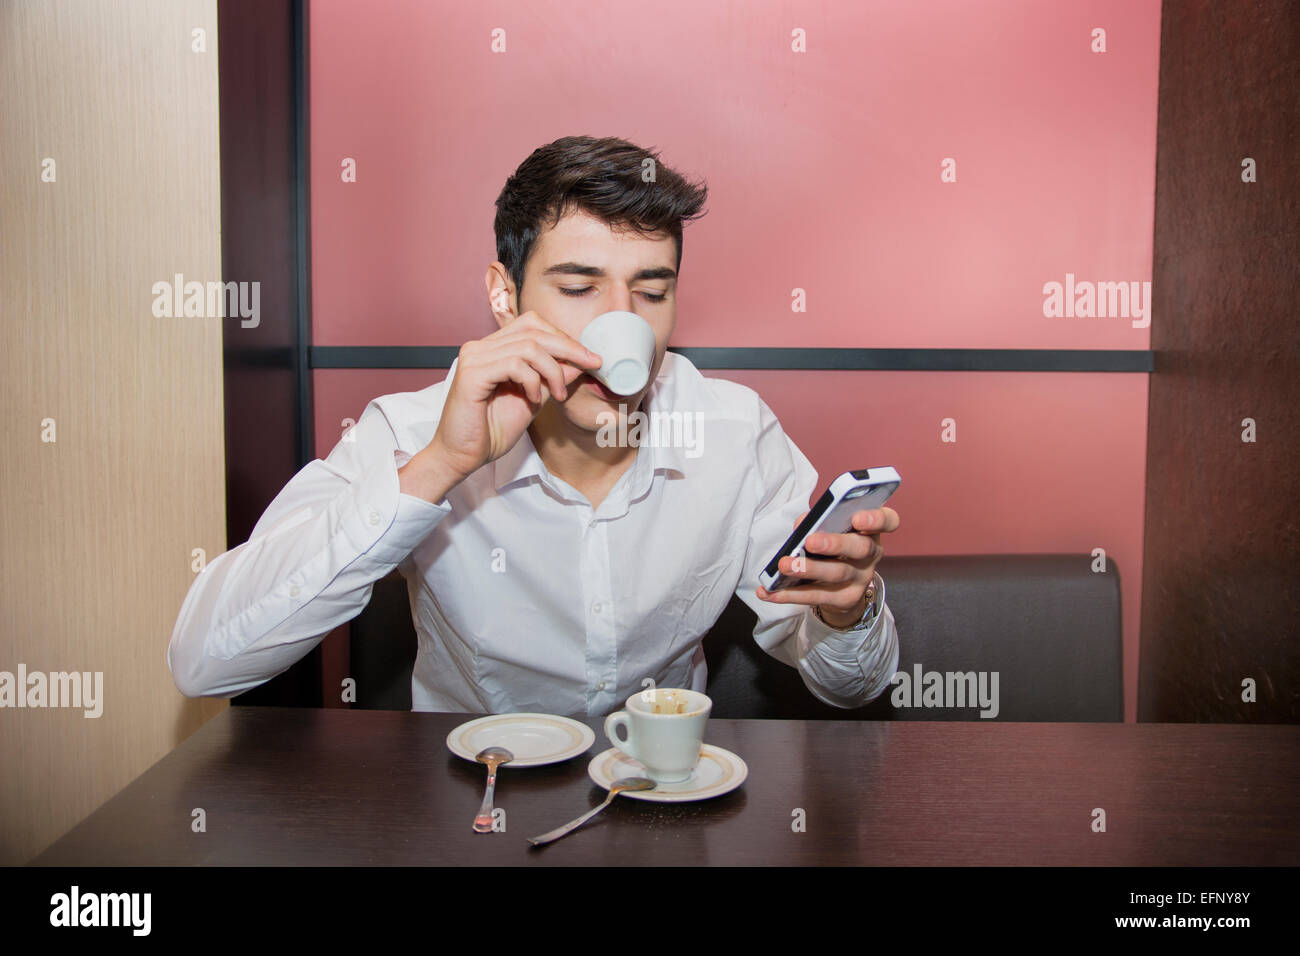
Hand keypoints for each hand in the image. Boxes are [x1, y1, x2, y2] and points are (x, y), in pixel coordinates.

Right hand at [422, 312, 603, 481]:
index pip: (532, 325)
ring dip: (552, 370)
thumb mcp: (534, 399)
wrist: (462, 457)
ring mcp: (474, 357)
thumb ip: (552, 377)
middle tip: (592, 364)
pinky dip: (532, 381)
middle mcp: (480, 347)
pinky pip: (514, 364)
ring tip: (557, 394)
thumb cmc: (491, 431)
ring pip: (528, 346)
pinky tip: (534, 399)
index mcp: (493, 349)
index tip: (590, 358)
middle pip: (533, 329)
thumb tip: (580, 360)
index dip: (563, 338)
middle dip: (569, 347)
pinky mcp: (471, 373)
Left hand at [755, 506, 900, 626]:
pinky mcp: (845, 599)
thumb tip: (803, 524)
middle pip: (860, 548)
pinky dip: (789, 594)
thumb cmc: (833, 547)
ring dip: (808, 569)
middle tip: (810, 541)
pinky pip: (816, 597)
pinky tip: (769, 592)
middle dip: (835, 543)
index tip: (857, 517)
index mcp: (870, 530)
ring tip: (785, 565)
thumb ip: (818, 521)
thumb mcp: (830, 530)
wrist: (841, 587)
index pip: (887, 521)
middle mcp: (871, 554)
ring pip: (837, 573)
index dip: (876, 519)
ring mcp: (861, 579)